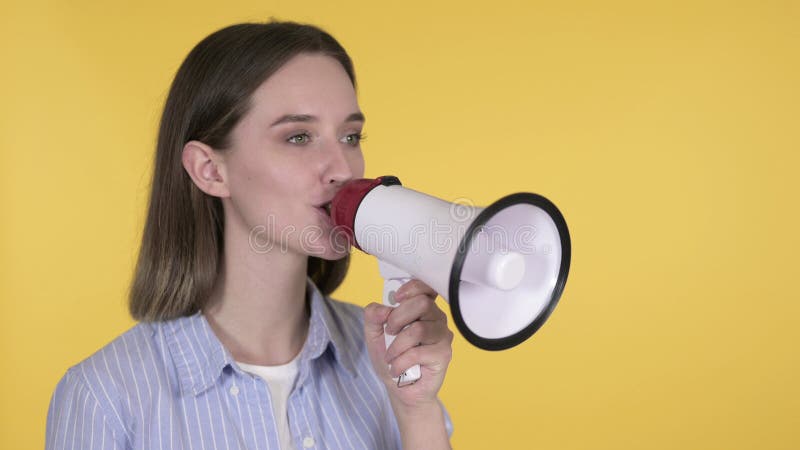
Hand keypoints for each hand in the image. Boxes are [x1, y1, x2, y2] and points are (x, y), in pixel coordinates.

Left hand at [363, 279, 453, 408]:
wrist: (399, 388)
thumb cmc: (392, 357)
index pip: (426, 287)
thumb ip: (373, 316)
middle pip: (423, 304)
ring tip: (391, 357)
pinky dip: (401, 362)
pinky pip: (419, 352)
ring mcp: (442, 337)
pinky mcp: (443, 355)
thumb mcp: (374, 334)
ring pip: (419, 329)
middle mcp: (436, 319)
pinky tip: (397, 368)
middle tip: (389, 332)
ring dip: (397, 345)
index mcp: (422, 309)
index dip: (413, 287)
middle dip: (398, 317)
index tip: (396, 298)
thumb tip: (384, 309)